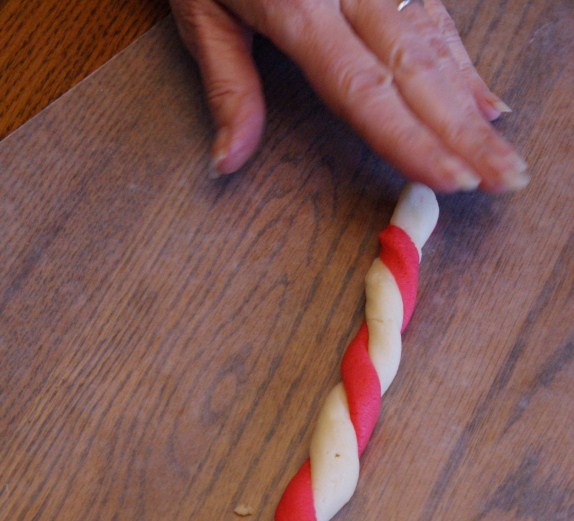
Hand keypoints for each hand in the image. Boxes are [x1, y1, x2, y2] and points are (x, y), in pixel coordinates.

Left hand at [170, 0, 528, 192]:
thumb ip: (227, 86)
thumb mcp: (201, 11)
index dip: (410, 139)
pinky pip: (436, 17)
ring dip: (472, 105)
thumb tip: (229, 161)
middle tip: (505, 178)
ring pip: (436, 45)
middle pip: (417, 72)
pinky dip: (463, 65)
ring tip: (503, 153)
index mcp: (299, 8)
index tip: (449, 179)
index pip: (363, 90)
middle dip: (465, 133)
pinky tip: (484, 102)